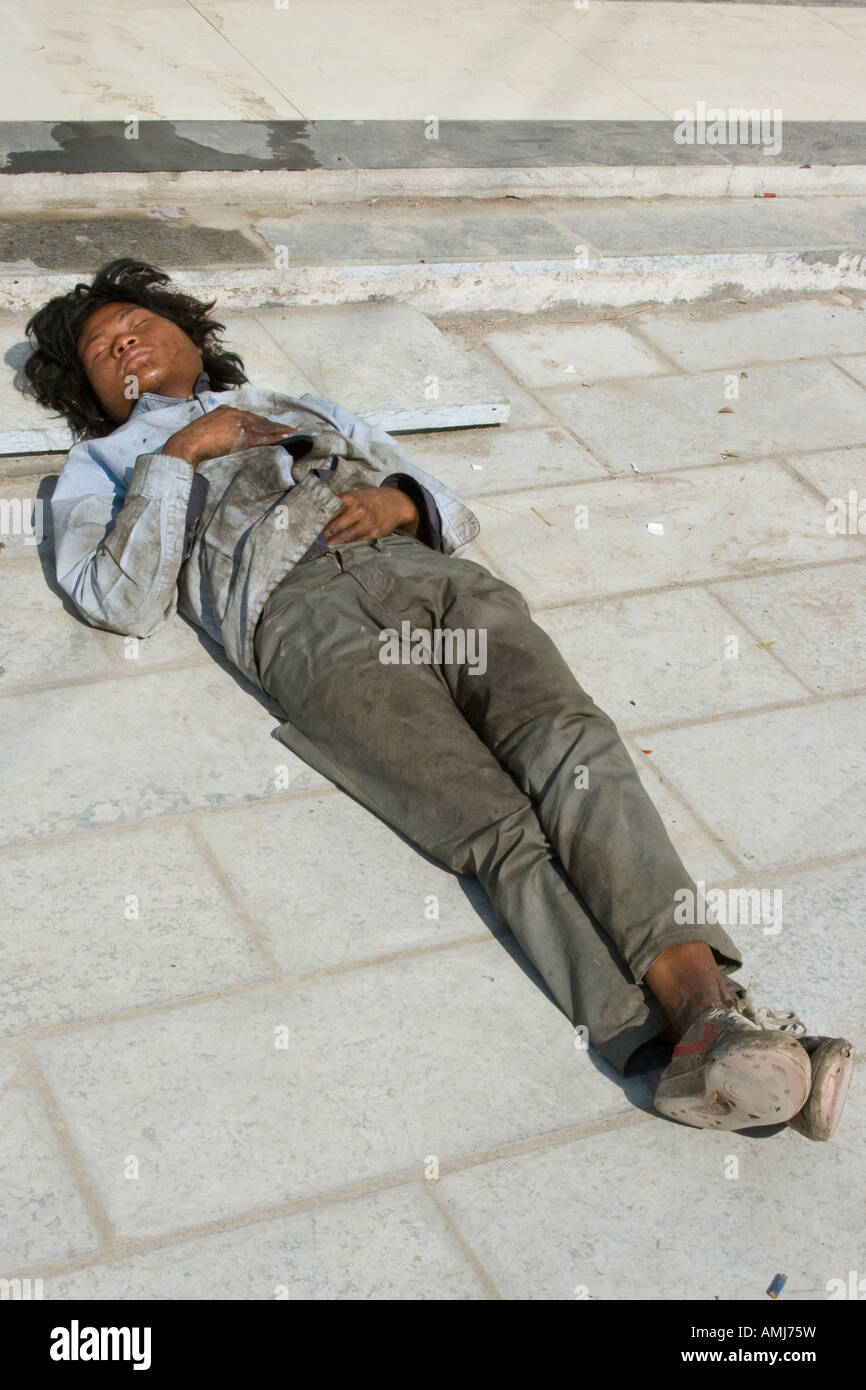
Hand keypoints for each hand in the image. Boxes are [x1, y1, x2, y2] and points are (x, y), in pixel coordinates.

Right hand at [165, 406, 297, 468]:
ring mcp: (238, 423)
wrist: (187, 443)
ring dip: (278, 429)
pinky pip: (262, 436)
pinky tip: (284, 436)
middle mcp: (233, 413)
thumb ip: (216, 431)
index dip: (260, 421)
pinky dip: (274, 436)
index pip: (247, 416)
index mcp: (224, 410)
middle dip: (273, 423)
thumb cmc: (191, 441)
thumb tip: (218, 438)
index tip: (269, 424)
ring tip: (292, 430)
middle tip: (287, 426)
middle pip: (258, 419)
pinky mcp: (241, 435)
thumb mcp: (205, 431)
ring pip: (263, 426)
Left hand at [323, 487, 418, 544]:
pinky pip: (357, 540)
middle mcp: (359, 510)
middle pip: (337, 525)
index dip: (322, 518)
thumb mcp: (358, 495)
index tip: (313, 524)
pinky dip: (349, 543)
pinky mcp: (374, 533)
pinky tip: (343, 544)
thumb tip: (324, 513)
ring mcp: (367, 522)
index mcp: (352, 498)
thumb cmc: (372, 499)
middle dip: (326, 532)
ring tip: (328, 543)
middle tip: (319, 536)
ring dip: (335, 540)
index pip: (332, 510)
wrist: (396, 504)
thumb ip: (343, 502)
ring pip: (346, 535)